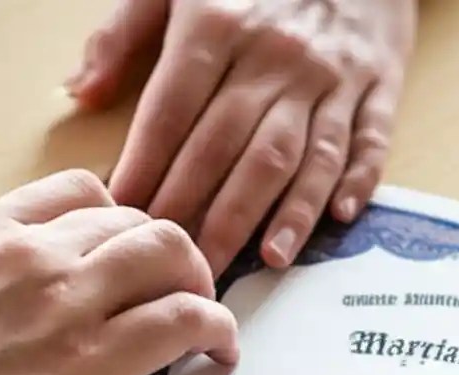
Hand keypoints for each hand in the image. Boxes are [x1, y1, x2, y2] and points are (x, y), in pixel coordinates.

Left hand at [65, 0, 417, 274]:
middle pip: (232, 147)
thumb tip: (79, 94)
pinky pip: (367, 139)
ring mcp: (331, 73)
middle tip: (185, 266)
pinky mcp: (379, 84)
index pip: (172, 113)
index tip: (126, 216)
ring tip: (258, 262)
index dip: (147, 168)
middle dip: (204, 212)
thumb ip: (122, 34)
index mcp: (215, 24)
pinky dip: (356, 180)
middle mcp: (275, 55)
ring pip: (300, 155)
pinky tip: (338, 219)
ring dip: (279, 213)